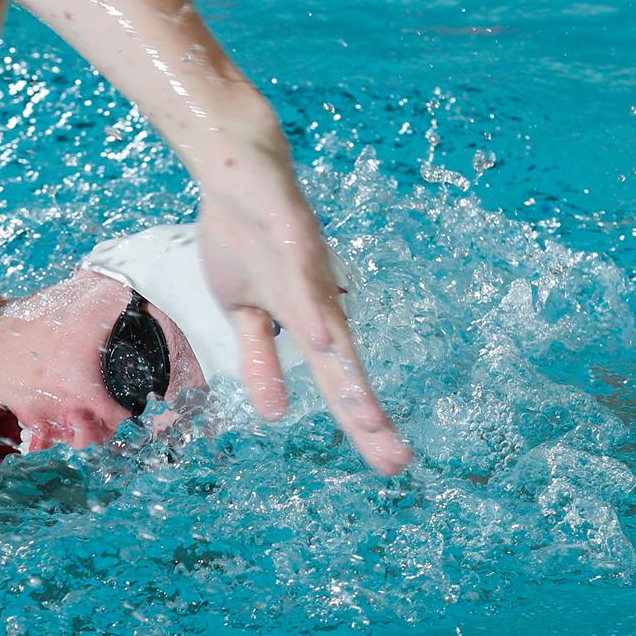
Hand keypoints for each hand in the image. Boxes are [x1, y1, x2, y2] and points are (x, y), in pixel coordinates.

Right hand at [195, 151, 412, 475]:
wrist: (238, 170)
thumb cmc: (244, 239)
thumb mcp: (242, 312)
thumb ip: (260, 360)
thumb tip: (273, 414)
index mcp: (308, 323)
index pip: (339, 384)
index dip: (362, 424)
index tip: (390, 465)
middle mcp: (319, 303)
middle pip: (346, 369)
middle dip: (367, 417)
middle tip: (397, 464)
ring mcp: (307, 270)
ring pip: (331, 329)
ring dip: (347, 375)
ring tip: (367, 420)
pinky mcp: (290, 235)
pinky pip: (301, 275)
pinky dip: (312, 308)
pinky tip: (324, 336)